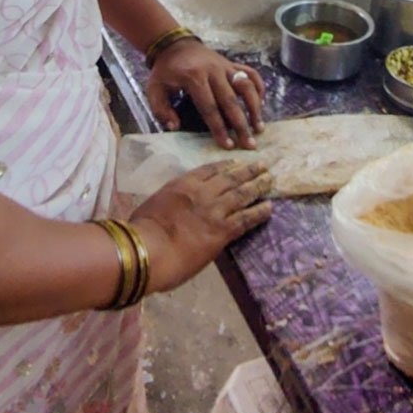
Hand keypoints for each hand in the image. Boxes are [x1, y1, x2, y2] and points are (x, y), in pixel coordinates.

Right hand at [131, 161, 273, 293]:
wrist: (149, 249)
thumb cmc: (142, 231)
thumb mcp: (154, 205)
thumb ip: (169, 202)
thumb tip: (173, 208)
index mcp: (182, 184)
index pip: (208, 170)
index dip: (225, 166)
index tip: (235, 162)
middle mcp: (201, 192)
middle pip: (230, 178)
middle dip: (247, 171)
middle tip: (262, 165)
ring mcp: (214, 210)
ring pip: (241, 194)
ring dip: (257, 186)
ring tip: (270, 180)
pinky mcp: (222, 230)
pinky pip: (246, 218)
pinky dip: (259, 212)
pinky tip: (269, 207)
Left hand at [147, 41, 264, 149]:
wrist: (175, 44)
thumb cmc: (166, 71)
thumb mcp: (154, 88)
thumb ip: (161, 109)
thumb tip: (175, 127)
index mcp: (193, 77)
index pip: (209, 107)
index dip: (219, 128)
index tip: (228, 145)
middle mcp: (213, 70)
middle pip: (231, 100)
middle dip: (241, 124)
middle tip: (250, 144)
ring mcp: (225, 66)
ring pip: (246, 86)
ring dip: (255, 107)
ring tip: (259, 127)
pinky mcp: (232, 63)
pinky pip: (251, 73)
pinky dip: (259, 87)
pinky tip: (261, 104)